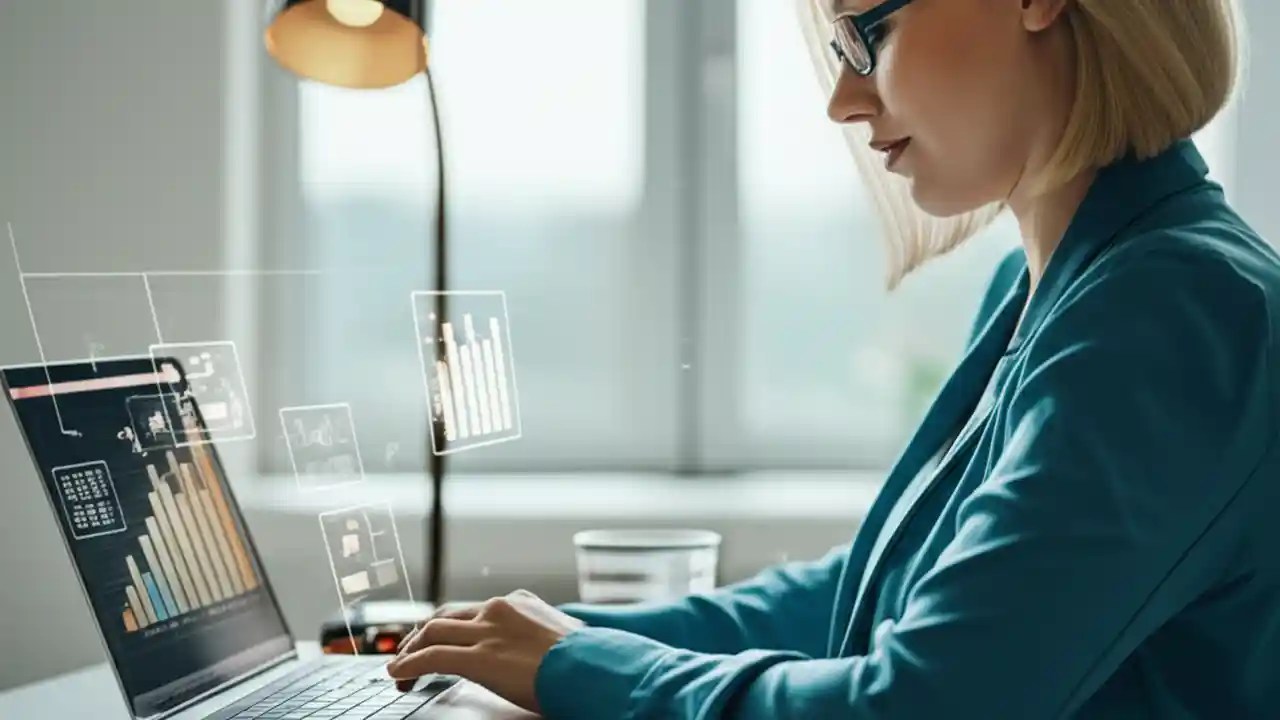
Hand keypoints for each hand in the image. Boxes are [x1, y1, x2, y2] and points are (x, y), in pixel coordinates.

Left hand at [386, 590, 584, 713]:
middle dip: (422, 636)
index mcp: (518, 602)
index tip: (437, 639)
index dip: (447, 626)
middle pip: (445, 617)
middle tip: (409, 654)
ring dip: (410, 652)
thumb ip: (535, 638)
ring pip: (432, 633)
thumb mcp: (558, 638)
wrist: (592, 669)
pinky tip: (399, 675)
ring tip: (399, 670)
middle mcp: (498, 609)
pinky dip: (408, 666)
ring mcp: (488, 631)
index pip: (472, 610)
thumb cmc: (584, 660)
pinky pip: (432, 657)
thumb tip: (532, 654)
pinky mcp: (479, 657)